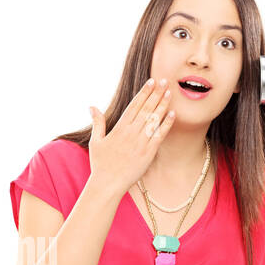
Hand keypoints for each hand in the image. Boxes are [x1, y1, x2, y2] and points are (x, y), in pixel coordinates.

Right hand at [87, 78, 175, 192]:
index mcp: (119, 128)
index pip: (134, 106)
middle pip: (146, 109)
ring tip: (170, 92)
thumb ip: (98, 122)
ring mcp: (141, 142)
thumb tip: (92, 107)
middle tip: (165, 80)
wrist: (108, 184)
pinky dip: (166, 124)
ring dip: (163, 105)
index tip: (151, 81)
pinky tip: (173, 114)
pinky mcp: (149, 152)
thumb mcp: (96, 141)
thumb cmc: (101, 163)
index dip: (143, 93)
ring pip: (154, 119)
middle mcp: (131, 133)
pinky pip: (160, 135)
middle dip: (156, 93)